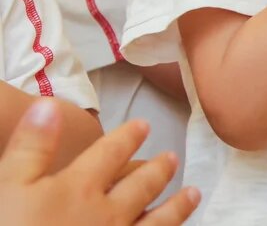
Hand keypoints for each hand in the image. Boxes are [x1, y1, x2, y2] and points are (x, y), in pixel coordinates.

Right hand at [0, 100, 199, 224]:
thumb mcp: (8, 185)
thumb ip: (32, 147)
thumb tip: (49, 106)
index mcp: (79, 188)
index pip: (110, 154)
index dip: (127, 137)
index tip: (144, 125)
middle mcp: (106, 214)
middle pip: (141, 187)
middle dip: (158, 170)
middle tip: (173, 158)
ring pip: (158, 221)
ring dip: (177, 206)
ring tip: (193, 194)